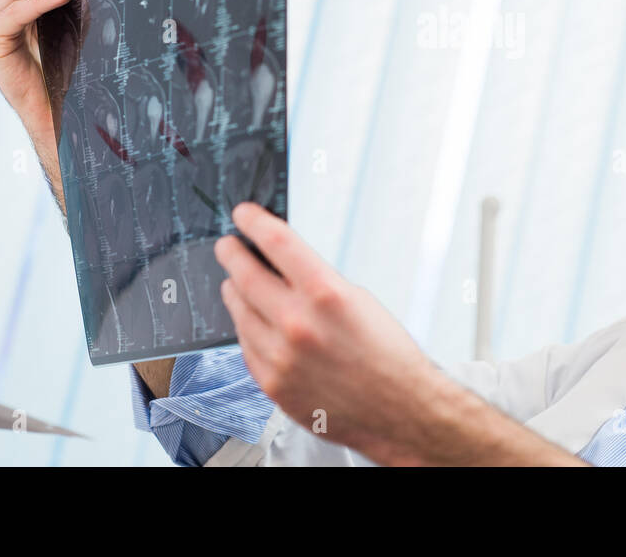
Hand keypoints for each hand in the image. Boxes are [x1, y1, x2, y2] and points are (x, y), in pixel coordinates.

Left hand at [214, 203, 448, 464]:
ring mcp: (280, 357)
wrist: (399, 411)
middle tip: (227, 245)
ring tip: (235, 282)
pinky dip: (246, 327)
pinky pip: (245, 345)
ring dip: (234, 290)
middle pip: (244, 274)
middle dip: (232, 254)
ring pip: (239, 310)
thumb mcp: (358, 301)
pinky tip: (252, 320)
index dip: (254, 221)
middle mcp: (298, 324)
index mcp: (326, 294)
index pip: (277, 242)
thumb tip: (280, 265)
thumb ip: (316, 282)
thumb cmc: (387, 355)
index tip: (243, 214)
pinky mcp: (271, 384)